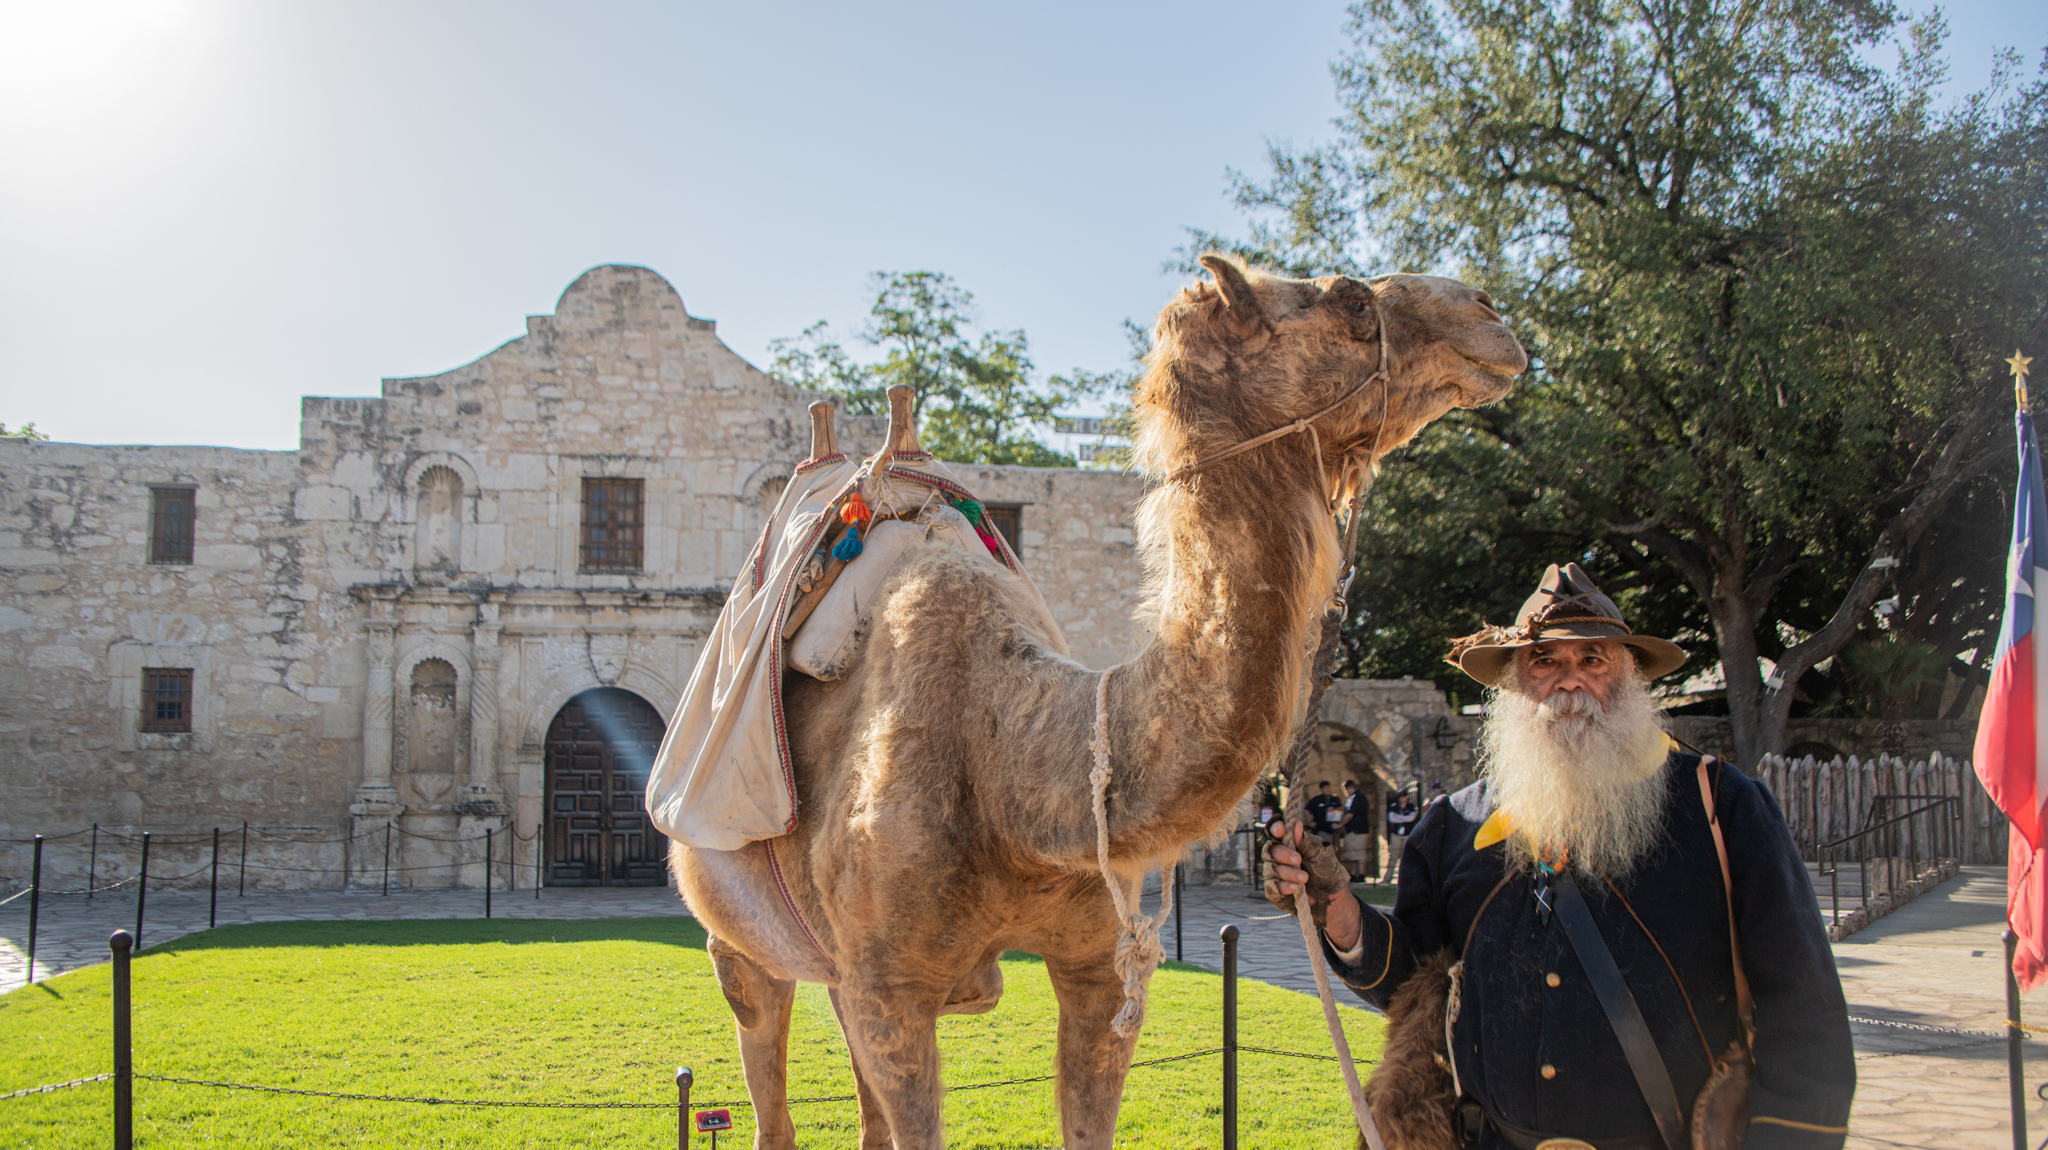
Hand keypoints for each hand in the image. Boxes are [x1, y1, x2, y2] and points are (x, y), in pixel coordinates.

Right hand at [1262, 823, 1361, 949]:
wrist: (1332, 898)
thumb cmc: (1327, 873)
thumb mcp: (1321, 856)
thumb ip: (1306, 843)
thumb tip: (1297, 826)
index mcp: (1290, 844)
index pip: (1276, 833)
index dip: (1275, 829)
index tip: (1280, 831)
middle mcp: (1279, 858)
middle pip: (1271, 851)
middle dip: (1283, 854)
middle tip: (1298, 859)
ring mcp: (1276, 875)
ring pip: (1272, 870)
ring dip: (1288, 873)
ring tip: (1305, 878)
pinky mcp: (1275, 891)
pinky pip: (1272, 888)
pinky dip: (1284, 887)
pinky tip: (1295, 889)